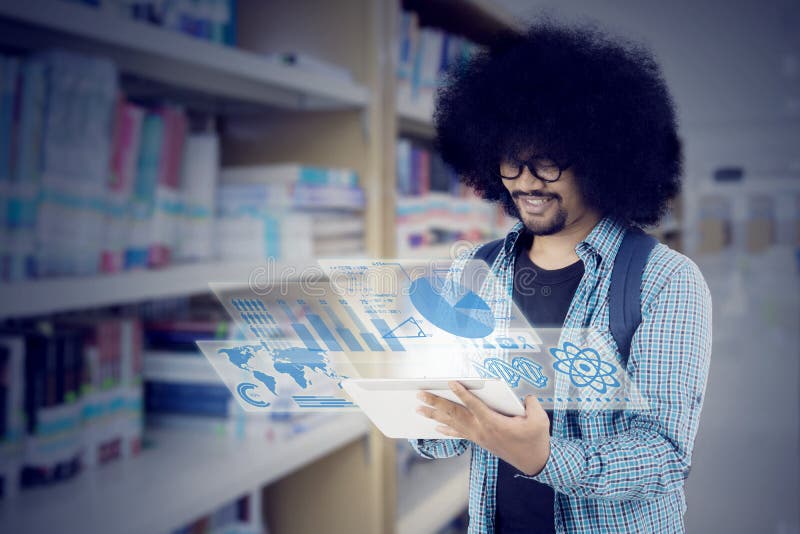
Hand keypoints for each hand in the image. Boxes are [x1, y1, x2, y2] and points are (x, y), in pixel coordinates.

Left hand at [416, 381, 550, 475]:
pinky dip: (445, 428)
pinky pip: (458, 434)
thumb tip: (524, 396)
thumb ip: (531, 403)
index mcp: (494, 422)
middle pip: (454, 413)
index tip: (449, 382)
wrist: (535, 462)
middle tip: (419, 394)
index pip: (474, 404)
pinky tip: (434, 425)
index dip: (461, 392)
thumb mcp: (539, 419)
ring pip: (452, 423)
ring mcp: (478, 437)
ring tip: (419, 409)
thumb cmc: (536, 439)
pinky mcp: (479, 441)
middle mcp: (481, 430)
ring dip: (434, 415)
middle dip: (435, 403)